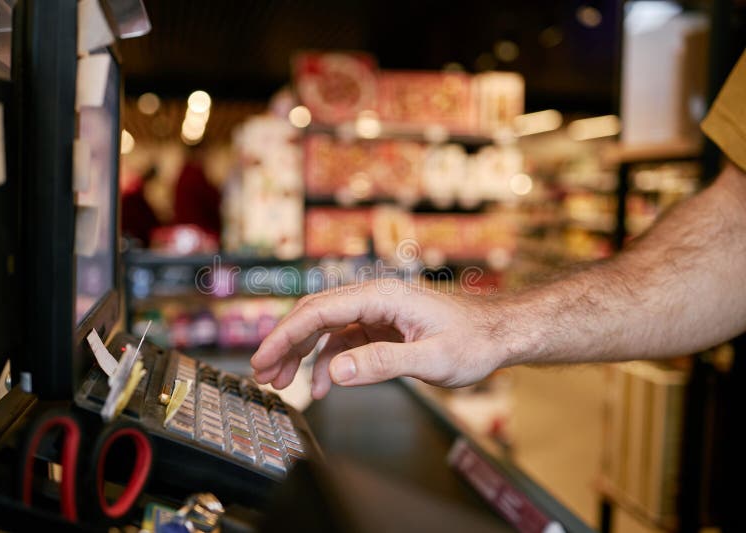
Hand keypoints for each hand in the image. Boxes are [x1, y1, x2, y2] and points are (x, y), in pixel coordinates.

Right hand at [250, 279, 505, 398]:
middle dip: (285, 345)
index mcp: (381, 297)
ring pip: (325, 329)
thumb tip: (336, 372)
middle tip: (262, 374)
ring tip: (280, 383)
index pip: (319, 312)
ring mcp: (376, 312)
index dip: (285, 336)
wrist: (498, 333)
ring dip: (301, 355)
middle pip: (314, 316)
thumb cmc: (472, 341)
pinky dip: (328, 362)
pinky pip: (343, 341)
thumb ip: (382, 363)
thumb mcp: (431, 358)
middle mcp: (373, 298)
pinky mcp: (381, 326)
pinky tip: (322, 385)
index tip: (262, 359)